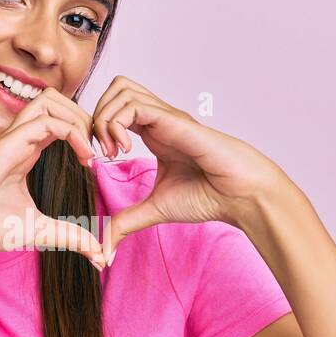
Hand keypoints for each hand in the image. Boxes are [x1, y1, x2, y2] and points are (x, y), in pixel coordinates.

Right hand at [0, 88, 107, 270]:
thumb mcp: (41, 231)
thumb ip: (71, 237)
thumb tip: (99, 254)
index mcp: (26, 151)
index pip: (59, 121)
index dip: (84, 132)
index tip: (98, 161)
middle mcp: (19, 139)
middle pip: (57, 100)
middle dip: (86, 117)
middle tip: (102, 149)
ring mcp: (11, 138)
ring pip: (49, 100)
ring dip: (78, 118)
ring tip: (91, 149)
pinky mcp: (6, 145)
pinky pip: (44, 121)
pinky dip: (70, 131)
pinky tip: (83, 157)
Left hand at [91, 76, 288, 260]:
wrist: (239, 195)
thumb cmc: (209, 196)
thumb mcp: (155, 210)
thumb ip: (128, 221)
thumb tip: (105, 248)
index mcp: (154, 133)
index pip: (115, 109)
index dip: (97, 129)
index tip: (97, 161)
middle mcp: (158, 120)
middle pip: (115, 89)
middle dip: (96, 116)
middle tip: (101, 151)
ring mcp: (166, 117)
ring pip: (121, 89)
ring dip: (105, 118)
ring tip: (113, 151)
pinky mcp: (174, 120)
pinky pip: (134, 105)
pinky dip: (118, 123)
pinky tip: (125, 150)